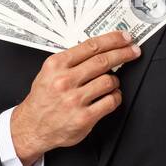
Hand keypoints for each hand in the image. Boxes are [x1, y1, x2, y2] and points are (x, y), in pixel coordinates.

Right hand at [11, 29, 141, 164]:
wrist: (32, 127)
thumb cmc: (43, 99)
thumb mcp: (49, 72)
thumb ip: (71, 60)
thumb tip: (100, 48)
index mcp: (56, 65)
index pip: (91, 46)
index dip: (112, 40)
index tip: (125, 38)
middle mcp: (65, 81)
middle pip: (103, 61)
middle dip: (123, 54)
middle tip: (133, 51)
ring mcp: (75, 100)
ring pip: (109, 81)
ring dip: (115, 81)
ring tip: (111, 83)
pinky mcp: (84, 117)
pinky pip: (111, 101)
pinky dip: (115, 97)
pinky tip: (111, 97)